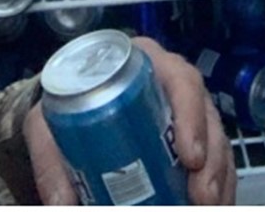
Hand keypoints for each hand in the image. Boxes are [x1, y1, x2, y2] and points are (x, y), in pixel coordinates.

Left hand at [25, 36, 236, 204]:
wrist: (69, 109)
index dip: (193, 118)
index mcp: (147, 67)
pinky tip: (216, 203)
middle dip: (212, 161)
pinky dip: (219, 184)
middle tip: (202, 196)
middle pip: (208, 116)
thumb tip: (63, 204)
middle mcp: (175, 86)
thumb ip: (50, 159)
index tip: (190, 157)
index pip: (182, 82)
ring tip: (211, 206)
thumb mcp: (46, 124)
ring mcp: (188, 112)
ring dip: (219, 177)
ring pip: (217, 140)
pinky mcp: (193, 137)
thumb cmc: (64, 106)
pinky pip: (216, 159)